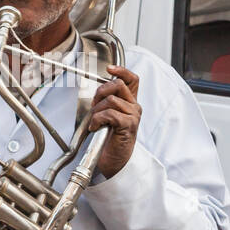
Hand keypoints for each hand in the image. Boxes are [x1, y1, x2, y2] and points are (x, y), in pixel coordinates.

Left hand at [88, 64, 141, 178]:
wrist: (114, 161)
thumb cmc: (110, 139)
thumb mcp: (108, 116)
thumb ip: (107, 102)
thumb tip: (98, 92)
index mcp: (130, 102)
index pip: (132, 79)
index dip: (122, 70)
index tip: (109, 68)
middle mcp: (134, 107)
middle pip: (117, 85)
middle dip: (100, 92)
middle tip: (94, 105)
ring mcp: (133, 116)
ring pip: (111, 100)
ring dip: (96, 111)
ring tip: (94, 122)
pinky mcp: (128, 125)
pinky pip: (109, 114)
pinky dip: (97, 120)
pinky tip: (95, 128)